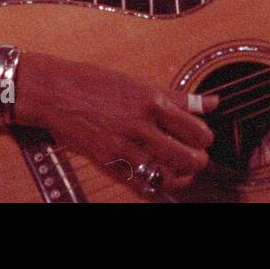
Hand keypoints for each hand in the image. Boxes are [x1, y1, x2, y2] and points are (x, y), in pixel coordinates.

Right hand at [17, 54, 217, 193]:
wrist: (56, 92)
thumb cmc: (97, 82)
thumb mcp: (141, 83)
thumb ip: (179, 97)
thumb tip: (213, 102)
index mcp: (152, 102)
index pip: (195, 129)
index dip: (204, 138)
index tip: (201, 138)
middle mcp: (141, 126)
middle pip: (186, 156)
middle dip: (198, 161)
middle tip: (196, 158)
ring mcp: (124, 147)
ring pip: (165, 175)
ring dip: (179, 177)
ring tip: (181, 171)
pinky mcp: (108, 162)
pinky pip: (140, 183)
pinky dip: (154, 186)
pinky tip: (158, 179)